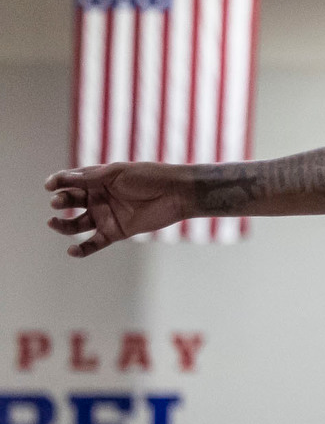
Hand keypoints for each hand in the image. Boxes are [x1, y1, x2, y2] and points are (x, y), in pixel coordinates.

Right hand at [45, 163, 191, 256]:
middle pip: (70, 202)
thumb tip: (62, 178)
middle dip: (60, 201)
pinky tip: (71, 251)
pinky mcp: (115, 232)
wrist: (176, 193)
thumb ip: (90, 177)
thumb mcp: (117, 173)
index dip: (58, 183)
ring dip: (62, 226)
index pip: (70, 181)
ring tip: (53, 223)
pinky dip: (81, 250)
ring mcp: (105, 216)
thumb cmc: (148, 176)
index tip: (49, 185)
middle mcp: (97, 198)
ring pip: (76, 224)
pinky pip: (93, 243)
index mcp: (97, 180)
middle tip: (57, 202)